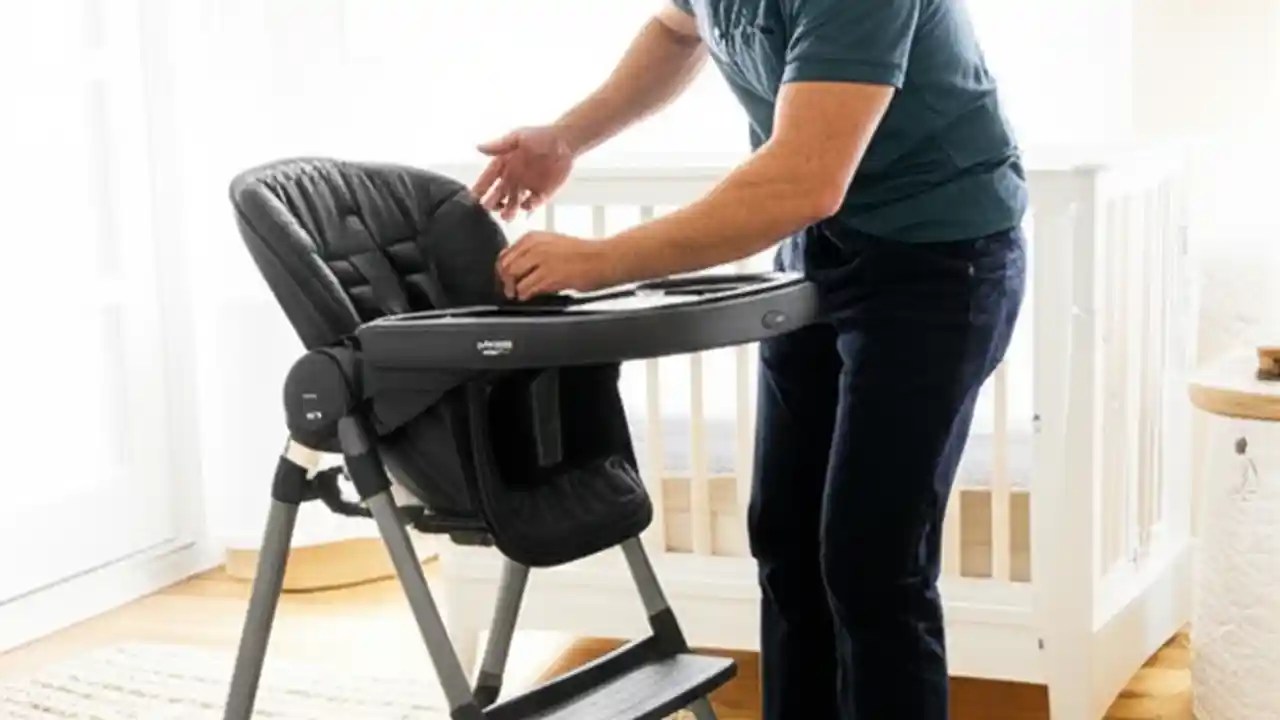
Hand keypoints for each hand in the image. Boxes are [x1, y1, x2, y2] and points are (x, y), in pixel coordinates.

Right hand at [472, 126, 574, 221]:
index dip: (480, 188)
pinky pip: (532, 203)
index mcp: (504, 164)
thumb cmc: (540, 135)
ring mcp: (526, 187)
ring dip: (508, 210)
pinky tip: (526, 205)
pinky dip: (529, 206)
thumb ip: (500, 145)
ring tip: (506, 215)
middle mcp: (512, 178)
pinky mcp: (541, 193)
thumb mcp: (518, 137)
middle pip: (498, 195)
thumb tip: (479, 147)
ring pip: (513, 203)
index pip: (487, 179)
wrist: (565, 141)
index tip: (473, 197)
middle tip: (487, 208)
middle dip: (492, 203)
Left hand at [497, 231, 615, 299]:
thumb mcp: (553, 243)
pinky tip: (532, 296)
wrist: (604, 258)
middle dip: (506, 282)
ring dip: (515, 290)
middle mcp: (535, 247)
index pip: (504, 255)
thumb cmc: (584, 253)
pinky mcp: (549, 276)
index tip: (507, 279)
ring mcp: (541, 261)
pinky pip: (526, 290)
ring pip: (513, 279)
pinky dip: (526, 296)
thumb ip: (533, 252)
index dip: (503, 271)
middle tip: (511, 291)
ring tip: (522, 295)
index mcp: (533, 237)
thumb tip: (517, 267)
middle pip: (505, 268)